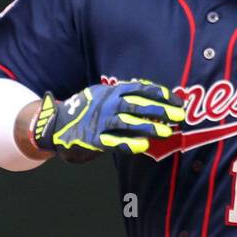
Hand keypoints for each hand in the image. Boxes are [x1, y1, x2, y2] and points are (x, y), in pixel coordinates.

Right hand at [32, 79, 185, 163]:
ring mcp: (100, 121)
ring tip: (166, 132)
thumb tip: (153, 92)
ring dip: (148, 127)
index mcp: (112, 91)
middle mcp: (107, 104)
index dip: (160, 95)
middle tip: (178, 116)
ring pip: (127, 123)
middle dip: (159, 110)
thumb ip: (125, 93)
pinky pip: (114, 142)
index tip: (178, 101)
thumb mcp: (104, 93)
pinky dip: (129, 144)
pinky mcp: (94, 139)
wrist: (58, 124)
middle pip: (137, 105)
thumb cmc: (88, 108)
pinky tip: (143, 146)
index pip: (141, 90)